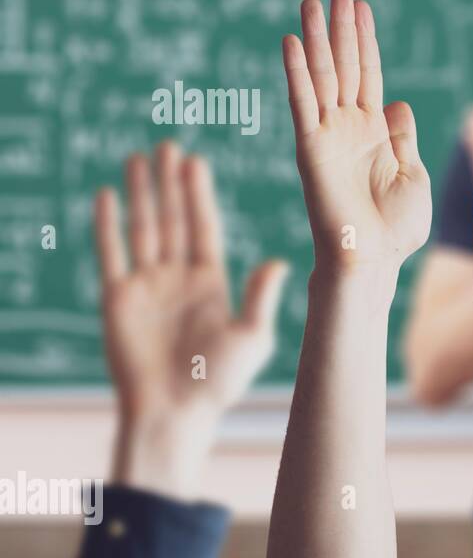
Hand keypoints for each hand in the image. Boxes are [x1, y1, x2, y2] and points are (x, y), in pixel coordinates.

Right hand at [96, 141, 287, 498]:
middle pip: (173, 219)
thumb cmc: (219, 382)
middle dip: (170, 183)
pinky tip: (106, 195)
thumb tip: (281, 262)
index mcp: (211, 282)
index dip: (198, 195)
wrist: (175, 412)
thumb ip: (261, 297)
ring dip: (141, 194)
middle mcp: (178, 278)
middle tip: (170, 145)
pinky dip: (107, 226)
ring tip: (140, 158)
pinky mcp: (117, 300)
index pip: (203, 227)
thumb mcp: (251, 336)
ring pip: (143, 229)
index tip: (196, 162)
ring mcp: (147, 286)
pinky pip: (111, 255)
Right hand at [282, 0, 431, 287]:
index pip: (369, 74)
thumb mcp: (413, 175)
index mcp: (376, 133)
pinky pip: (302, 102)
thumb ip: (403, 137)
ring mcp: (327, 135)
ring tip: (312, 1)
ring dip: (316, 38)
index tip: (362, 6)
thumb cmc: (396, 230)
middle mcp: (348, 128)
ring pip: (321, 75)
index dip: (366, 40)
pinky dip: (296, 71)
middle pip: (344, 65)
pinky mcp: (309, 148)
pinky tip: (290, 39)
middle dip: (341, 27)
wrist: (372, 262)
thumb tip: (398, 103)